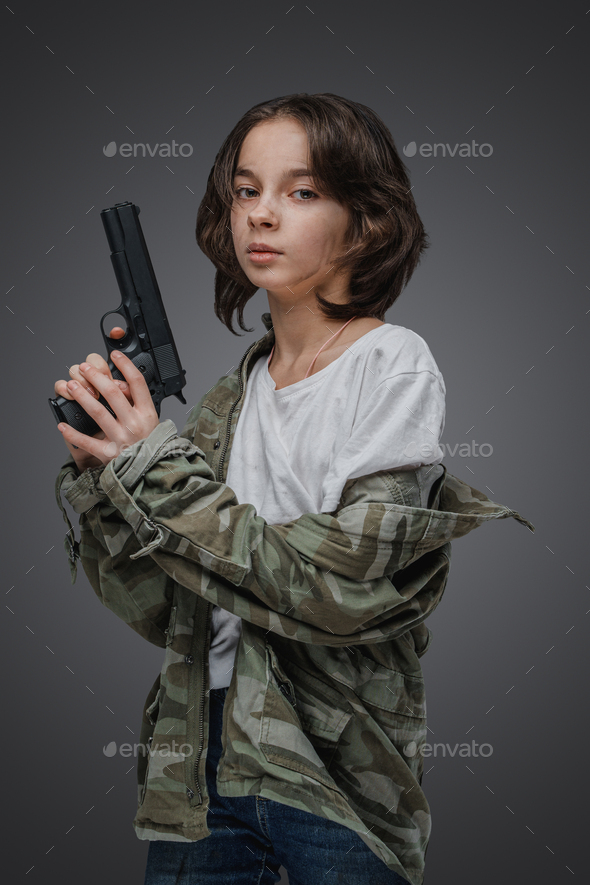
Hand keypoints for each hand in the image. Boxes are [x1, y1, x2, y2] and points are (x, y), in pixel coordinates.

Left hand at [55, 328, 156, 469]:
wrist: (152, 471)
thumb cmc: (150, 443)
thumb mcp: (152, 420)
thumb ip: (138, 403)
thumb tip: (120, 382)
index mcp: (147, 413)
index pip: (137, 382)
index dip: (125, 365)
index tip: (114, 355)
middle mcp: (135, 424)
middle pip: (113, 393)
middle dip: (96, 376)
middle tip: (84, 367)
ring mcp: (121, 438)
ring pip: (98, 412)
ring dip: (82, 396)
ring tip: (71, 385)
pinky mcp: (109, 454)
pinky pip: (87, 442)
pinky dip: (73, 434)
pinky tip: (62, 425)